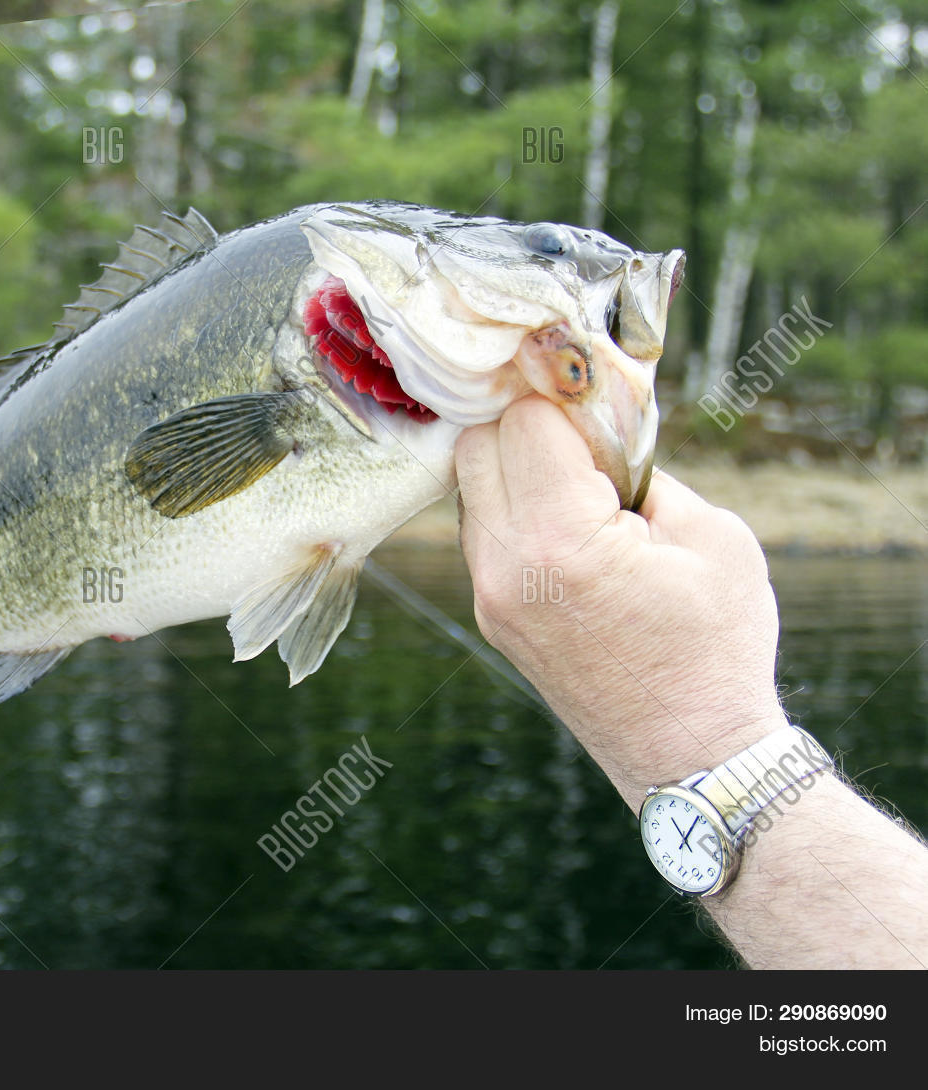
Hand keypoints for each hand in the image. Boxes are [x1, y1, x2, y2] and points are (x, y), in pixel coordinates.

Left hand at [454, 397, 787, 805]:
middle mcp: (504, 565)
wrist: (690, 755)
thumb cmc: (717, 645)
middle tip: (585, 433)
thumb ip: (644, 468)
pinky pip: (482, 531)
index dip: (560, 395)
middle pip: (476, 445)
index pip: (522, 421)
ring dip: (515, 464)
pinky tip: (567, 519)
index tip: (594, 396)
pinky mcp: (490, 614)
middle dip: (526, 422)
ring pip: (470, 487)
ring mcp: (488, 594)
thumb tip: (600, 424)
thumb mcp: (709, 534)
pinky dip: (514, 507)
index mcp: (559, 540)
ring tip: (581, 482)